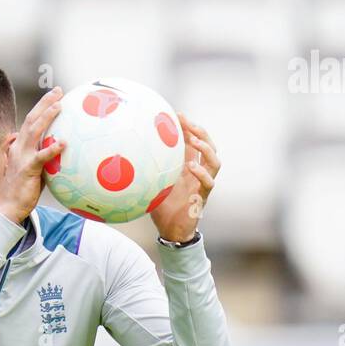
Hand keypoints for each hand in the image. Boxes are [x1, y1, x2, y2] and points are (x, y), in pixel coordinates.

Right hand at [0, 87, 66, 225]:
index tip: (55, 96)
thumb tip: (58, 153)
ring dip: (47, 117)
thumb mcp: (33, 171)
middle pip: (32, 119)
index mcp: (19, 146)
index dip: (42, 107)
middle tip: (59, 91)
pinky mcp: (28, 169)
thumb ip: (43, 159)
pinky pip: (41, 156)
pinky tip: (64, 143)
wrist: (8, 208)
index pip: (31, 122)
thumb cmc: (23, 191)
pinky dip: (52, 149)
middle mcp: (18, 147)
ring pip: (34, 131)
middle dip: (45, 103)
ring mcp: (22, 157)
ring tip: (59, 106)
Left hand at [150, 113, 219, 242]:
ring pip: (215, 161)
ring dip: (206, 148)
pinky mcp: (203, 197)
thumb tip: (129, 155)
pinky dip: (202, 174)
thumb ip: (149, 170)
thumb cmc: (162, 208)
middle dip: (200, 131)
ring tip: (194, 140)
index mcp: (187, 166)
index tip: (178, 114)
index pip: (193, 142)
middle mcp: (198, 173)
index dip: (188, 127)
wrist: (170, 232)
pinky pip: (209, 183)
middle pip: (208, 146)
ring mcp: (202, 184)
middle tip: (188, 123)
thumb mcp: (154, 184)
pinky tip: (191, 167)